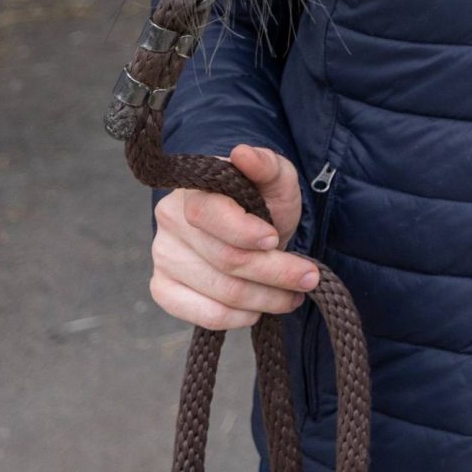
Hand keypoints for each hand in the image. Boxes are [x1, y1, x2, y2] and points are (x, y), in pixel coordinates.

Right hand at [148, 144, 315, 330]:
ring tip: (292, 295)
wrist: (250, 226)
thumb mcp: (276, 178)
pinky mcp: (164, 288)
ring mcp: (163, 257)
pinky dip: (236, 318)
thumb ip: (266, 165)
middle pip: (225, 260)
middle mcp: (170, 221)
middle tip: (308, 278)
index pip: (210, 215)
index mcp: (194, 188)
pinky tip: (258, 310)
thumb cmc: (263, 201)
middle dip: (275, 272)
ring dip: (264, 299)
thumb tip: (242, 154)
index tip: (276, 238)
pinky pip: (201, 315)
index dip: (246, 232)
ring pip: (220, 291)